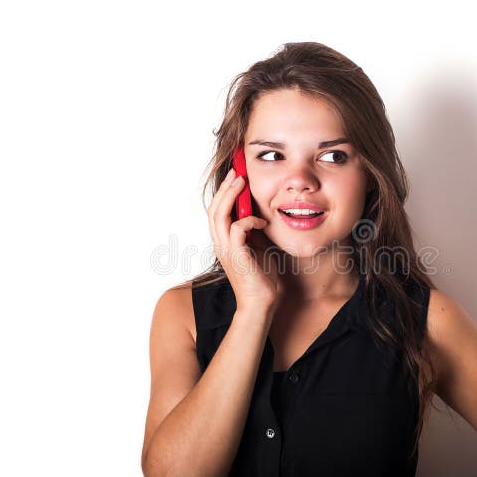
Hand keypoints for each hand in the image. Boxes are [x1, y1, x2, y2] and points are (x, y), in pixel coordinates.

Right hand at [207, 168, 283, 312]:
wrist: (262, 304)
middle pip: (213, 209)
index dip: (224, 192)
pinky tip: (262, 221)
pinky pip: (237, 229)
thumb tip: (260, 213)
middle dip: (224, 188)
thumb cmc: (262, 279)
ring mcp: (226, 250)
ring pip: (219, 215)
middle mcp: (221, 244)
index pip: (217, 212)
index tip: (235, 176)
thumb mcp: (259, 248)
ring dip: (230, 196)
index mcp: (224, 242)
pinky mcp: (236, 256)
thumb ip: (255, 232)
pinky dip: (249, 220)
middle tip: (236, 172)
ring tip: (241, 182)